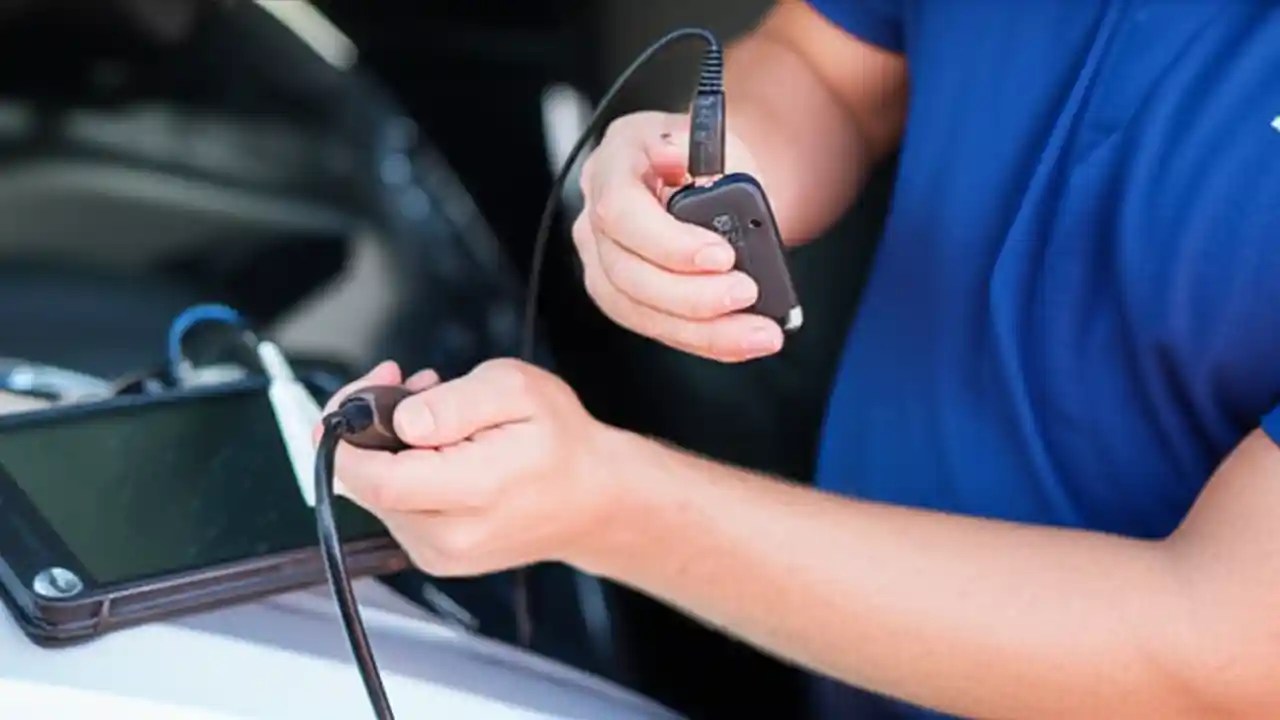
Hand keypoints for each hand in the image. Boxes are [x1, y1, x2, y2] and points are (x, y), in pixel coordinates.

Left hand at [325, 358, 619, 575]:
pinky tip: (436, 449)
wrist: (594, 499)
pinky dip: (402, 474)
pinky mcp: (436, 557)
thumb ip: (457, 402)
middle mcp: (450, 536)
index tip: (361, 400)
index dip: (350, 436)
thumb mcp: (518, 390)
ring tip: (433, 415)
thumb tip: (403, 418)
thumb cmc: (563, 443)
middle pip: (366, 486)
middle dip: (371, 430)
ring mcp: (441, 553)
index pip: (375, 479)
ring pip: (376, 497)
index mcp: (473, 492)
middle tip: (408, 388)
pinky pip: (394, 511)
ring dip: (387, 451)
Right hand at [574, 110, 784, 362]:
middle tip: (746, 295)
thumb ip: (704, 151)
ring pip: (637, 309)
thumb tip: (683, 161)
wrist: (717, 180)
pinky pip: (655, 327)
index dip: (669, 242)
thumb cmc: (715, 158)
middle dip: (691, 295)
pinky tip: (738, 341)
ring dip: (702, 330)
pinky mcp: (623, 295)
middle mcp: (597, 213)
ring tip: (757, 333)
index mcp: (616, 160)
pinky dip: (701, 339)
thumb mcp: (717, 139)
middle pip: (626, 271)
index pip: (621, 210)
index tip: (722, 256)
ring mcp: (603, 259)